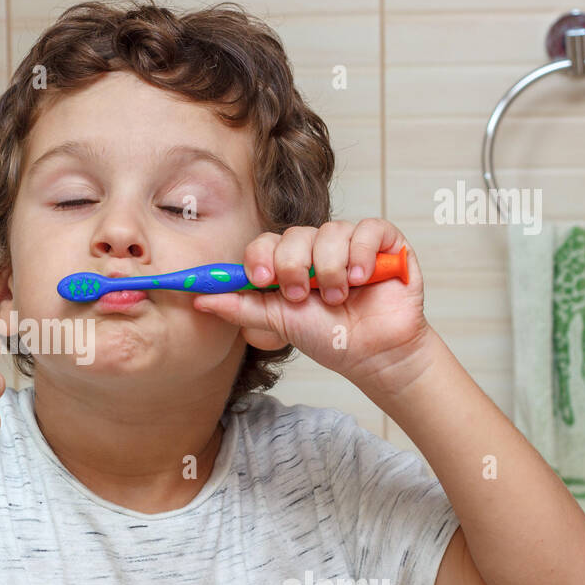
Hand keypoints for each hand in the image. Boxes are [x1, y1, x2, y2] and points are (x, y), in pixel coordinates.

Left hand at [193, 218, 436, 394]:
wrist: (374, 355)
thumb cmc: (329, 338)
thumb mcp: (279, 322)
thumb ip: (241, 307)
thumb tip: (199, 300)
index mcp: (290, 264)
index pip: (266, 242)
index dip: (260, 256)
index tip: (261, 278)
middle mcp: (318, 249)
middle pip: (294, 234)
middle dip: (293, 267)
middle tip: (301, 297)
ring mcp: (351, 244)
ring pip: (330, 232)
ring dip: (330, 270)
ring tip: (337, 298)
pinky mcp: (386, 244)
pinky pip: (369, 229)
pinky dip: (361, 254)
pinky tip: (361, 280)